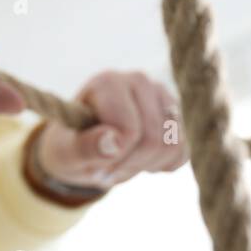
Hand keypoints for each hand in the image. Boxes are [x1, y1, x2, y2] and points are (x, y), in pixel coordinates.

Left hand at [35, 71, 186, 189]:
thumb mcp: (66, 153)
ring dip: (147, 165)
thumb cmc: (72, 146)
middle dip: (132, 165)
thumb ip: (85, 147)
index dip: (117, 159)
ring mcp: (161, 94)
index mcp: (108, 83)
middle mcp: (139, 81)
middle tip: (108, 170)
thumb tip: (114, 142)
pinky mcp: (176, 113)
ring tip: (123, 163)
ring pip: (174, 144)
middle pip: (154, 139)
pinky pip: (184, 151)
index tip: (96, 165)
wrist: (84, 145)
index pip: (130, 131)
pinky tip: (141, 159)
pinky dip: (163, 164)